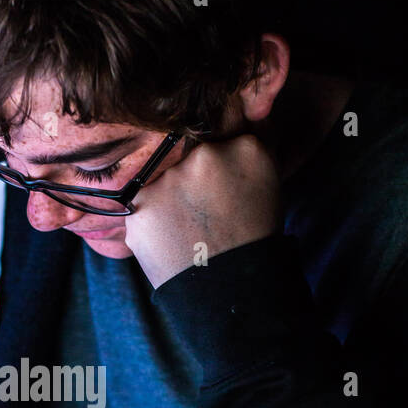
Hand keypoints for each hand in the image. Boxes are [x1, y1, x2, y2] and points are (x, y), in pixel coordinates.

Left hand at [124, 132, 281, 287]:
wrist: (229, 294)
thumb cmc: (251, 240)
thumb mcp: (266, 185)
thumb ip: (248, 148)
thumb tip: (234, 113)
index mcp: (246, 148)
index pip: (221, 132)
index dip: (218, 161)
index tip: (221, 184)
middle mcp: (206, 156)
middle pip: (189, 153)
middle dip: (194, 179)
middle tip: (206, 213)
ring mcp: (171, 179)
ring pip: (163, 177)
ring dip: (171, 198)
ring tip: (189, 231)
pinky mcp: (141, 205)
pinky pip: (143, 202)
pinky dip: (153, 220)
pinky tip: (172, 239)